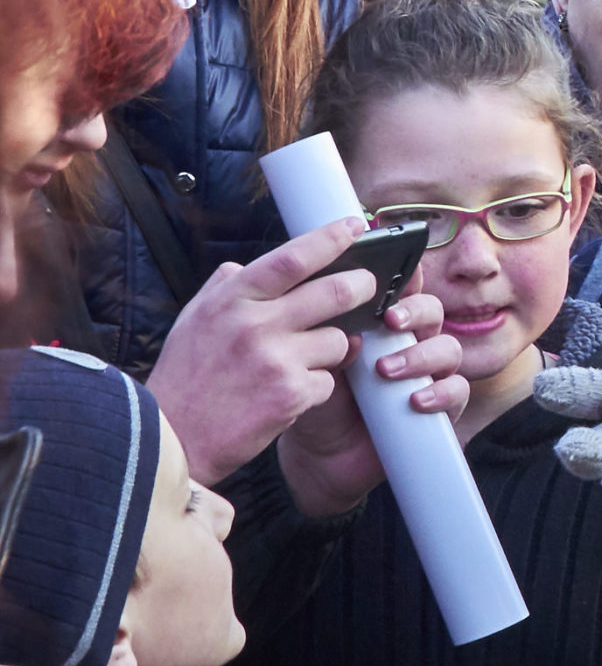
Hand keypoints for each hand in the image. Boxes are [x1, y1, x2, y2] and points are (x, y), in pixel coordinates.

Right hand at [147, 217, 376, 485]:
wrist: (170, 440)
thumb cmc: (185, 377)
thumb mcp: (194, 319)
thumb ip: (224, 288)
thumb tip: (246, 265)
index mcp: (233, 299)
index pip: (293, 257)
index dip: (331, 238)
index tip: (356, 225)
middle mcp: (255, 324)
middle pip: (337, 292)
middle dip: (363, 287)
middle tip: (367, 288)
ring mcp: (276, 360)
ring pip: (340, 340)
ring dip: (333, 349)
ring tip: (304, 362)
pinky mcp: (292, 395)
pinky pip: (330, 381)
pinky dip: (318, 387)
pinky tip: (290, 394)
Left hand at [276, 291, 468, 515]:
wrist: (322, 454)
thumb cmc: (320, 396)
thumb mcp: (317, 361)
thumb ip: (332, 338)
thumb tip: (350, 326)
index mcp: (384, 322)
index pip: (405, 287)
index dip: (408, 275)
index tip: (394, 275)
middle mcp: (412, 341)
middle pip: (432, 310)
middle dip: (415, 311)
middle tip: (390, 321)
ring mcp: (430, 373)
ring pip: (449, 348)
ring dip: (422, 355)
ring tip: (387, 371)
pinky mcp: (441, 405)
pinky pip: (458, 390)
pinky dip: (441, 393)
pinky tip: (415, 401)